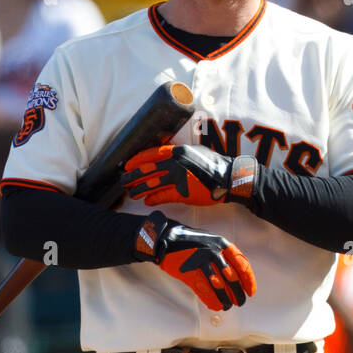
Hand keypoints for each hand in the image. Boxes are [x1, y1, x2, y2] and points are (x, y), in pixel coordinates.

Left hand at [123, 144, 256, 207]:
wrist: (229, 178)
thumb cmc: (214, 165)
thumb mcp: (195, 153)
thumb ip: (180, 155)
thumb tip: (167, 157)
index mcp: (179, 151)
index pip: (152, 154)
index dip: (138, 159)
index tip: (128, 164)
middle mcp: (176, 163)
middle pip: (148, 169)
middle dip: (134, 175)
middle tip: (123, 180)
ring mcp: (178, 178)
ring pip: (152, 183)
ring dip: (140, 188)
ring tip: (132, 192)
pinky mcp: (183, 193)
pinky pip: (163, 196)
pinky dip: (153, 199)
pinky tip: (147, 201)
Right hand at [134, 211, 256, 310]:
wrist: (168, 239)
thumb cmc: (193, 243)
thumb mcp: (213, 242)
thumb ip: (226, 256)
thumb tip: (240, 276)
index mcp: (222, 244)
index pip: (242, 265)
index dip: (248, 281)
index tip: (250, 292)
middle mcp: (213, 252)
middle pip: (232, 278)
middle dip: (238, 293)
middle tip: (240, 302)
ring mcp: (201, 262)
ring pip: (218, 286)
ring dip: (225, 299)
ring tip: (228, 305)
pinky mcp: (189, 272)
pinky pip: (203, 290)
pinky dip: (211, 300)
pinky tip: (216, 306)